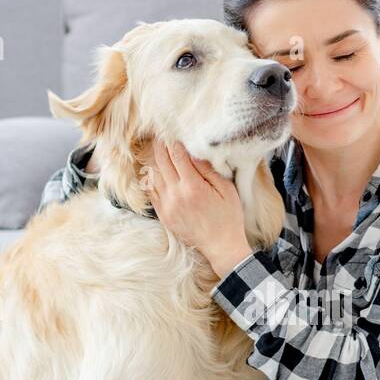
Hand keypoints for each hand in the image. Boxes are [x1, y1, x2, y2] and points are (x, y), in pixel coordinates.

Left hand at [148, 139, 252, 276]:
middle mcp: (175, 195)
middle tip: (159, 136)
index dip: (173, 142)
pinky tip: (154, 171)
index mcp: (192, 187)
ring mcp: (166, 206)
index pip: (176, 156)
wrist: (221, 246)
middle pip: (161, 163)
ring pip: (153, 176)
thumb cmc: (228, 217)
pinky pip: (151, 192)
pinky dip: (151, 179)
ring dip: (154, 162)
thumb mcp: (226, 190)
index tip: (171, 133)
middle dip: (159, 147)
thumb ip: (208, 170)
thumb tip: (193, 153)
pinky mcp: (163, 215)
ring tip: (156, 151)